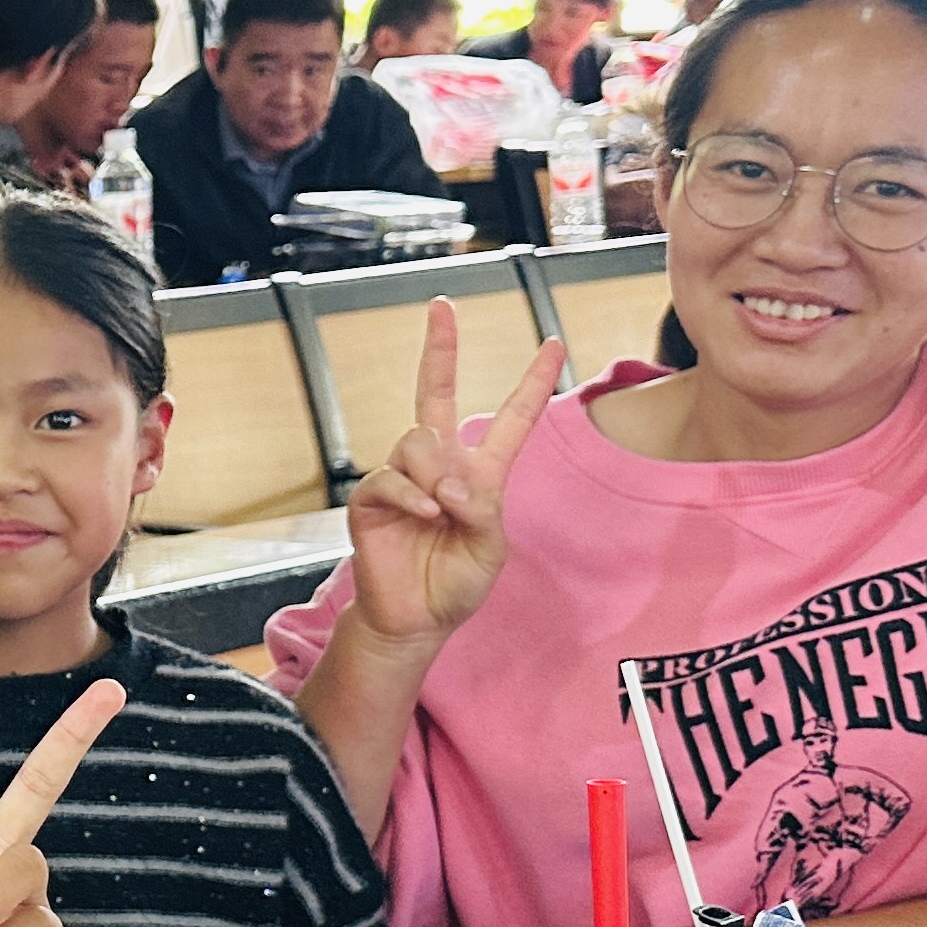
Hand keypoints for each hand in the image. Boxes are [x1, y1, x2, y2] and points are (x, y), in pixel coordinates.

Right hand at [340, 302, 562, 650]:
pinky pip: (390, 478)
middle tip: (440, 307)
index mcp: (480, 474)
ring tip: (441, 510)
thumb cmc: (456, 584)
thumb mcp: (492, 548)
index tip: (554, 344)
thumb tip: (448, 483)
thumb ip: (482, 509)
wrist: (415, 620)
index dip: (532, 382)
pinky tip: (424, 514)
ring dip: (435, 473)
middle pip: (436, 392)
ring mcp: (404, 479)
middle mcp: (440, 466)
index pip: (511, 418)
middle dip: (440, 348)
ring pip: (417, 441)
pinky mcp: (372, 501)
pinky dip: (410, 494)